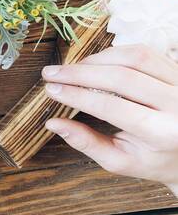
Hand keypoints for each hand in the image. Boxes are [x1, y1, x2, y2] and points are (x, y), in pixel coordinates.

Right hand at [43, 45, 177, 195]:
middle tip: (51, 73)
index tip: (50, 89)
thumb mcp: (121, 161)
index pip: (112, 107)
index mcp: (163, 133)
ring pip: (136, 57)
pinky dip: (116, 53)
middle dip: (80, 73)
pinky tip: (96, 63)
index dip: (77, 96)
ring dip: (97, 59)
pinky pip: (146, 52)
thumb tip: (54, 124)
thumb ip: (88, 143)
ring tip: (72, 69)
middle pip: (123, 77)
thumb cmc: (155, 160)